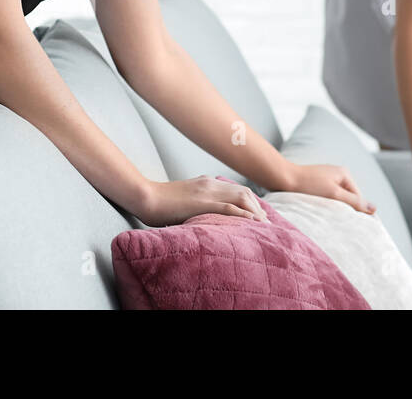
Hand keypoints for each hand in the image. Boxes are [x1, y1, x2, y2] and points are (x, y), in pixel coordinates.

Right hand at [135, 175, 268, 227]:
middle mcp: (210, 184)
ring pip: (241, 198)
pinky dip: (243, 215)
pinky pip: (228, 208)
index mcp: (207, 182)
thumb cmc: (160, 202)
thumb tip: (207, 218)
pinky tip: (252, 223)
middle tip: (267, 225)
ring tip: (264, 227)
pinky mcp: (201, 203)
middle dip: (258, 208)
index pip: (237, 190)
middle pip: (244, 192)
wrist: (145, 197)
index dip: (252, 203)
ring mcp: (207, 192)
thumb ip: (197, 204)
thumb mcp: (184, 199)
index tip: (259, 217)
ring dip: (255, 212)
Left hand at [278, 162, 375, 214]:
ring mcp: (326, 179)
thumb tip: (374, 209)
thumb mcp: (334, 194)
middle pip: (348, 198)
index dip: (355, 211)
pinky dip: (325, 206)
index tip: (353, 226)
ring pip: (337, 199)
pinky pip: (327, 198)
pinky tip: (320, 212)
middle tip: (340, 223)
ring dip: (334, 209)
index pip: (357, 198)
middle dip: (344, 210)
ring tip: (328, 217)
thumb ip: (354, 202)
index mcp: (344, 174)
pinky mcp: (316, 185)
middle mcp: (337, 174)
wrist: (283, 179)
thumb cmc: (308, 185)